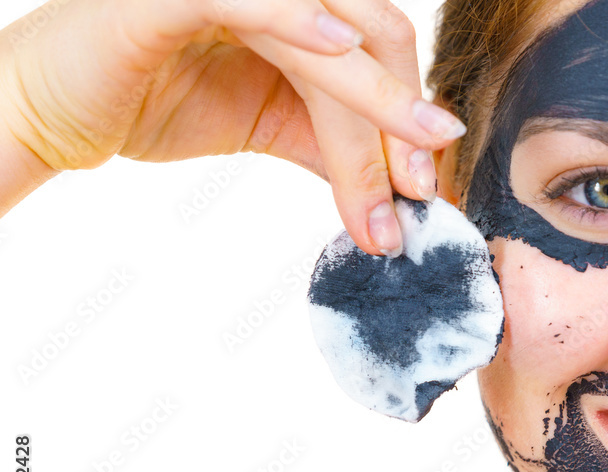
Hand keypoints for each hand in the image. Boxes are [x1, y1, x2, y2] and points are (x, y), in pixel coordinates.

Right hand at [0, 0, 462, 254]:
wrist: (56, 112)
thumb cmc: (158, 101)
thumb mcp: (270, 124)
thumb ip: (332, 144)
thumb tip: (401, 190)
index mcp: (301, 7)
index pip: (379, 48)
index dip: (409, 113)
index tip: (427, 189)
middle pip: (372, 37)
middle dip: (399, 122)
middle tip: (420, 193)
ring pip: (328, 32)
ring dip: (371, 104)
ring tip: (401, 177)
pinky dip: (295, 18)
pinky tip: (336, 46)